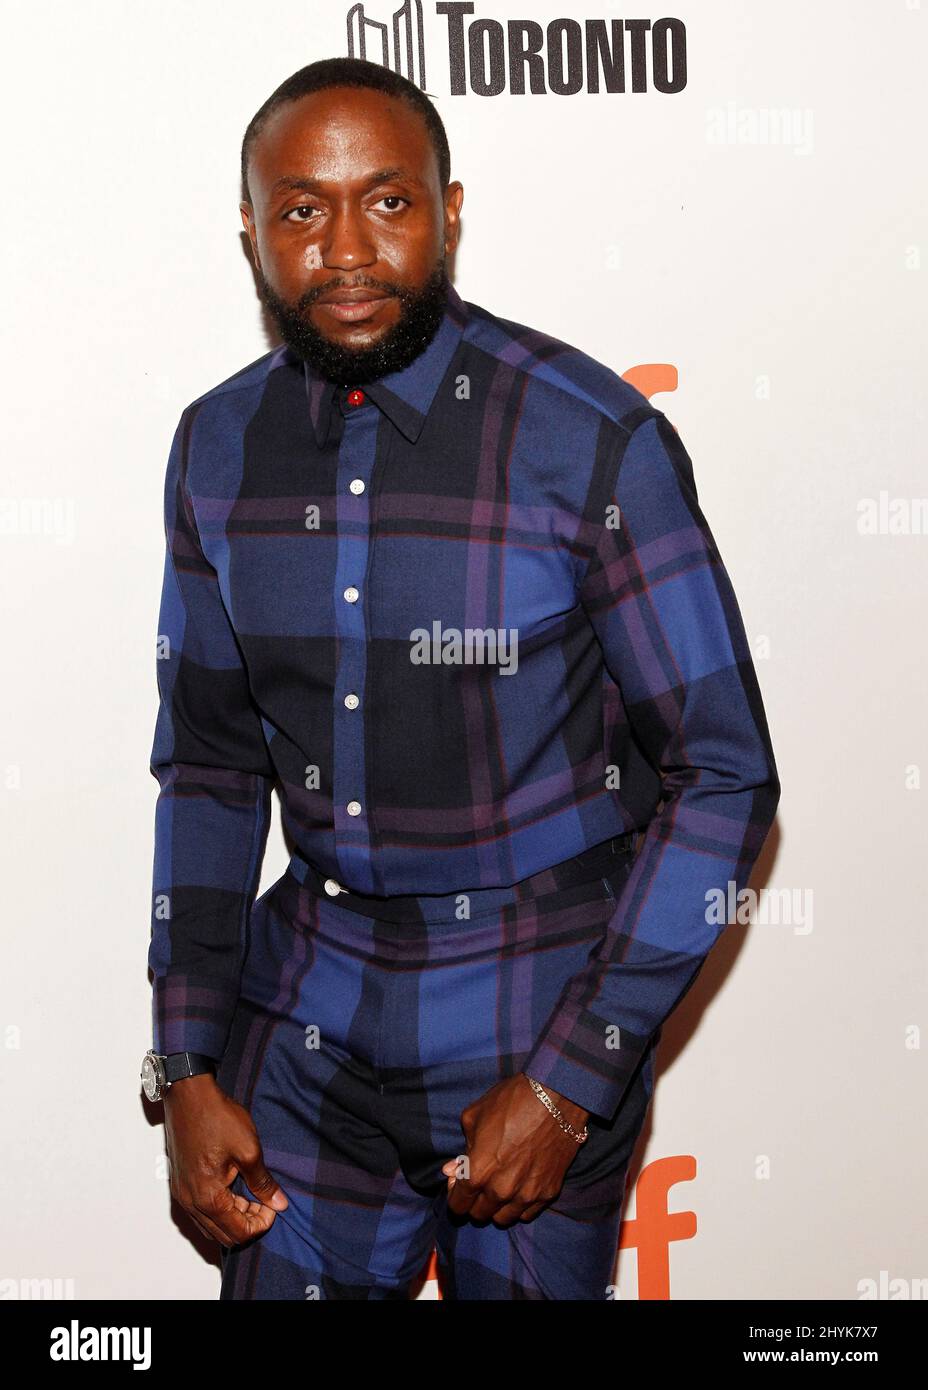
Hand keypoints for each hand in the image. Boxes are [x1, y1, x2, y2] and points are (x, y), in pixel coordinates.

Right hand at [163, 1073, 288, 1246]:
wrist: (189, 1095)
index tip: (273, 1205)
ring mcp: (182, 1194)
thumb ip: (263, 1182)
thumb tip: (278, 1203)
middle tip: (264, 1200)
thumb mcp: (249, 1150)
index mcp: (207, 1198)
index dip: (261, 1223)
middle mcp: (189, 1202)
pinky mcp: (180, 1184)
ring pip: (210, 1225)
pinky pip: (200, 1211)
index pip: (238, 1232)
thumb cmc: (216, 1118)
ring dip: (233, 1217)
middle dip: (247, 1222)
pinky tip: (233, 1187)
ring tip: (250, 1192)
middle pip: (223, 1235)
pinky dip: (219, 1208)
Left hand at [440, 1074, 589, 1225]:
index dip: (455, 1195)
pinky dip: (519, 1205)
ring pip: (503, 1219)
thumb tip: (453, 1170)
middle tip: (479, 1183)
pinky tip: (519, 1187)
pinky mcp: (549, 1193)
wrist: (555, 1097)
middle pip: (479, 1215)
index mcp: (479, 1172)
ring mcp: (527, 1195)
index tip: (460, 1183)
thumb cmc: (510, 1101)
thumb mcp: (474, 1117)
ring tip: (500, 1186)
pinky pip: (527, 1214)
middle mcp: (501, 1190)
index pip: (458, 1205)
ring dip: (497, 1207)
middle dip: (474, 1201)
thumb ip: (462, 1149)